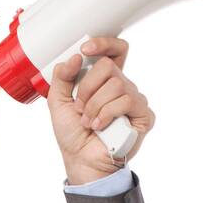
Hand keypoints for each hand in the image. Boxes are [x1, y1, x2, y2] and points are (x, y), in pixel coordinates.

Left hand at [46, 36, 154, 183]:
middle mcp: (122, 86)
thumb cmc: (73, 133)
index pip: (114, 51)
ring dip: (95, 105)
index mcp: (104, 80)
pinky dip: (107, 113)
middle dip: (88, 87)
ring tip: (89, 121)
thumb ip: (62, 77)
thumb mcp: (58, 102)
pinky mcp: (143, 115)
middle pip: (109, 65)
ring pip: (117, 84)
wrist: (81, 159)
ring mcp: (134, 100)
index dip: (104, 43)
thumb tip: (75, 57)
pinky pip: (127, 101)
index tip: (85, 49)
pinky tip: (100, 126)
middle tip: (80, 107)